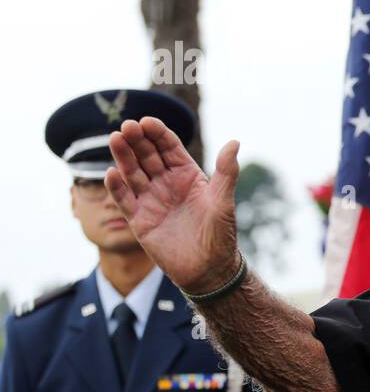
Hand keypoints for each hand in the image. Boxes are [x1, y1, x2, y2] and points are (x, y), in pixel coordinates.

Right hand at [105, 117, 241, 293]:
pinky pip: (125, 199)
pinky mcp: (139, 220)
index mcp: (187, 175)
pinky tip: (112, 172)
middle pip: (147, 156)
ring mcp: (151, 200)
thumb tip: (235, 142)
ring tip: (115, 139)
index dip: (158, 134)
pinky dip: (117, 187)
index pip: (169, 148)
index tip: (147, 121)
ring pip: (133, 173)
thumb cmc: (220, 235)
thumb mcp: (223, 201)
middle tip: (127, 126)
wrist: (209, 270)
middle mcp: (167, 184)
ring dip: (123, 157)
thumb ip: (226, 172)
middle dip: (137, 140)